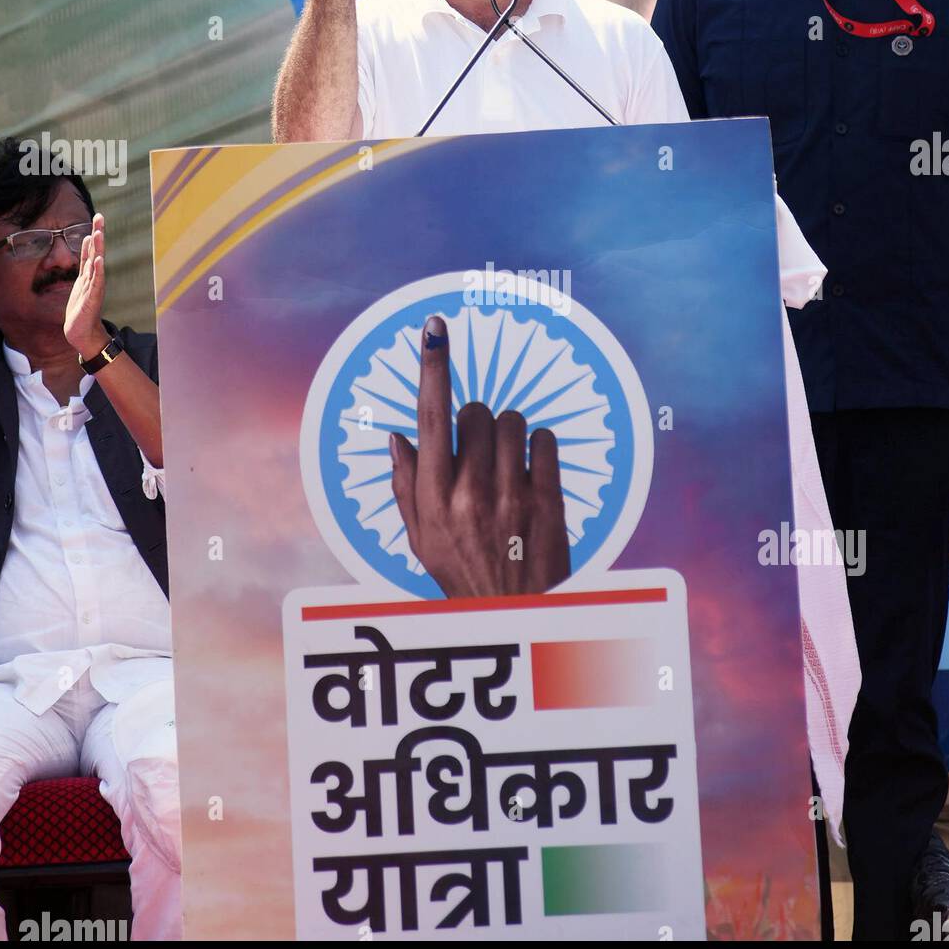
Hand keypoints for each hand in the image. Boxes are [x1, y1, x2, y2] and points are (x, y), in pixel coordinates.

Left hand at [63, 214, 107, 358]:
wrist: (82, 333)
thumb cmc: (81, 308)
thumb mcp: (80, 281)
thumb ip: (85, 262)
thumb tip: (86, 241)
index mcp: (89, 273)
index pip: (92, 249)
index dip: (94, 233)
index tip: (98, 216)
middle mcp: (94, 278)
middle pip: (97, 252)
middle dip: (98, 234)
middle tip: (100, 217)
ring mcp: (94, 288)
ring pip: (96, 264)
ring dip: (98, 249)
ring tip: (98, 233)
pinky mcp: (92, 299)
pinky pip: (96, 283)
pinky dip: (97, 271)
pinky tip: (98, 260)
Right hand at [389, 315, 570, 597]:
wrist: (519, 619)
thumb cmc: (464, 576)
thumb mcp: (421, 539)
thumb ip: (408, 486)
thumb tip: (399, 435)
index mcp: (432, 500)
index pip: (429, 417)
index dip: (433, 367)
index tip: (435, 328)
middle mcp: (469, 495)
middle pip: (476, 413)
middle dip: (478, 423)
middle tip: (482, 454)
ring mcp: (512, 498)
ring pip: (513, 422)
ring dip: (510, 434)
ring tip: (508, 466)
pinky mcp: (550, 503)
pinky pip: (545, 441)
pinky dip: (540, 447)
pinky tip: (533, 471)